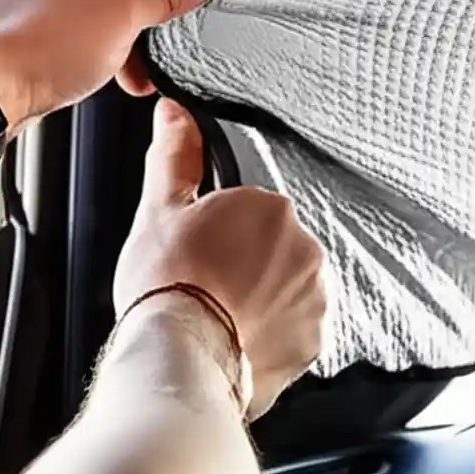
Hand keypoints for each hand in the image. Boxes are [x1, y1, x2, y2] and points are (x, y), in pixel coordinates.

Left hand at [0, 0, 223, 129]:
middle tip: (151, 33)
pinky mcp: (20, 18)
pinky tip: (112, 71)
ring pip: (99, 1)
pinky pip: (75, 25)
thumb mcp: (123, 9)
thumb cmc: (28, 39)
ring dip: (124, 36)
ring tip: (131, 64)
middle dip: (142, 10)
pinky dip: (98, 47)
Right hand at [114, 99, 325, 418]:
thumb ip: (174, 156)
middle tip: (207, 291)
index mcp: (272, 208)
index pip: (250, 213)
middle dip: (245, 268)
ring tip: (221, 319)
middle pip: (273, 251)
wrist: (179, 360)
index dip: (218, 237)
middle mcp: (306, 247)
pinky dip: (273, 335)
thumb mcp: (158, 210)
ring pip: (287, 290)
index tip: (199, 257)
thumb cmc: (166, 286)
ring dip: (262, 301)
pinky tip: (239, 340)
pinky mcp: (316, 339)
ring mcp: (315, 295)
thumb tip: (176, 112)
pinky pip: (296, 330)